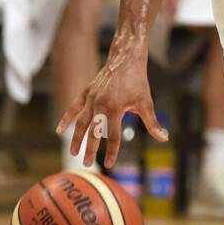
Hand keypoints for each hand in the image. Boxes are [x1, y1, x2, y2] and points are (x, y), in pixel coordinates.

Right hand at [55, 44, 166, 167]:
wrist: (125, 60)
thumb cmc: (138, 82)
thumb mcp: (146, 103)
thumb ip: (152, 123)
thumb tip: (163, 138)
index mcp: (115, 109)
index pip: (113, 136)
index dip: (112, 151)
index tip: (110, 164)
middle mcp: (99, 105)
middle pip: (94, 132)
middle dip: (90, 149)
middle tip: (87, 164)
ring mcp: (91, 99)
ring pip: (81, 122)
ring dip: (76, 138)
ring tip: (73, 152)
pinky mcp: (86, 93)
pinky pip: (73, 108)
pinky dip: (66, 119)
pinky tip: (59, 130)